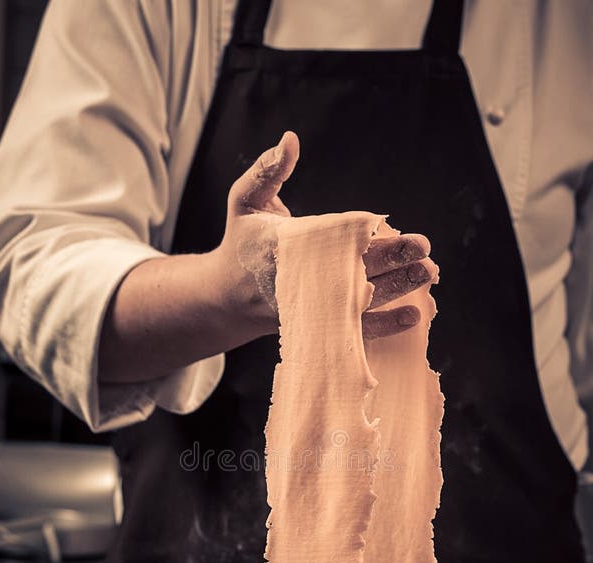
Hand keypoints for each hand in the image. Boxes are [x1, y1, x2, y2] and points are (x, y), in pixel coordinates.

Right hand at [210, 130, 436, 341]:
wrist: (228, 299)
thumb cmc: (242, 244)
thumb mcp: (245, 201)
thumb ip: (267, 170)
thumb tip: (291, 138)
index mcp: (282, 248)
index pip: (329, 240)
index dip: (361, 233)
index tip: (387, 222)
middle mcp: (299, 282)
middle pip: (352, 271)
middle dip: (391, 259)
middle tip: (423, 248)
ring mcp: (311, 309)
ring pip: (360, 302)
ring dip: (397, 288)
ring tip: (427, 272)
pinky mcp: (320, 326)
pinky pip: (355, 331)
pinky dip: (385, 326)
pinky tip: (413, 315)